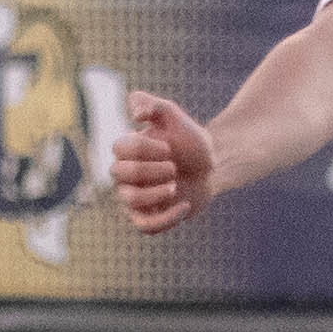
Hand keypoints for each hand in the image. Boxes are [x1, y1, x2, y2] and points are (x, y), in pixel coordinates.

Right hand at [112, 90, 216, 232]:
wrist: (212, 164)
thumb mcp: (174, 116)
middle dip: (150, 170)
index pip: (120, 148)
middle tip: (173, 167)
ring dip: (155, 193)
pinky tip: (184, 206)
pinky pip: (145, 226)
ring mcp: (135, 196)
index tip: (169, 147)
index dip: (146, 148)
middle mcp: (124, 174)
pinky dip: (165, 219)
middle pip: (119, 174)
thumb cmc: (189, 139)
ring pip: (129, 201)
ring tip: (175, 186)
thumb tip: (135, 113)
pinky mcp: (150, 215)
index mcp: (126, 149)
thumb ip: (154, 105)